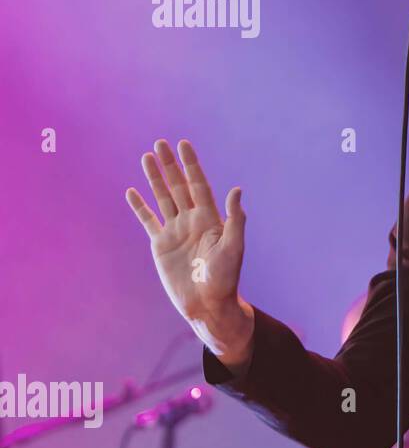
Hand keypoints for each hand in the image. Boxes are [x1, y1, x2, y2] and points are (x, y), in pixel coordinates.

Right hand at [125, 139, 253, 360]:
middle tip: (160, 143)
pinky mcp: (161, 245)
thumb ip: (235, 219)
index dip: (191, 165)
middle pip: (179, 186)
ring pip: (163, 198)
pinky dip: (140, 207)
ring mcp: (175, 232)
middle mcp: (192, 221)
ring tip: (146, 158)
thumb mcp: (234, 247)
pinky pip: (148, 220)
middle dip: (170, 165)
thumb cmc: (226, 278)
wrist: (208, 304)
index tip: (183, 145)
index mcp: (210, 219)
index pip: (199, 184)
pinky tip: (132, 192)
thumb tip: (236, 190)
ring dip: (155, 179)